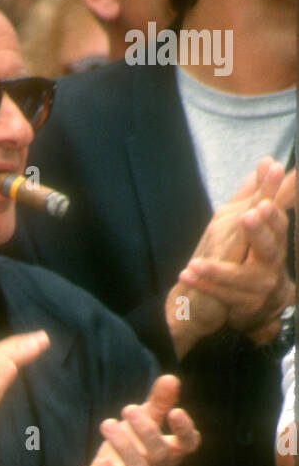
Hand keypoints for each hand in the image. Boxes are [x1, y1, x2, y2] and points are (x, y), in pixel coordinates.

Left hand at [77, 374, 200, 465]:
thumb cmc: (128, 452)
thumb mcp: (141, 425)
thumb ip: (157, 405)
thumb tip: (171, 377)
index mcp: (168, 454)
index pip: (187, 445)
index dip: (184, 430)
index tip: (174, 411)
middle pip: (160, 455)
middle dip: (146, 430)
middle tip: (128, 408)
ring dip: (123, 444)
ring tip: (107, 424)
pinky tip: (101, 461)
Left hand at [166, 161, 294, 355]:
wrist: (253, 301)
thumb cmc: (253, 257)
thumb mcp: (255, 226)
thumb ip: (257, 195)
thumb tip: (267, 162)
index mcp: (274, 241)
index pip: (278, 224)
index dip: (272, 214)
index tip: (261, 204)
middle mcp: (272, 262)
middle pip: (269, 248)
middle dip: (258, 233)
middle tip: (246, 218)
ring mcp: (260, 285)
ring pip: (239, 277)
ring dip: (216, 270)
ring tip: (195, 264)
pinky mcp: (246, 304)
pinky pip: (224, 294)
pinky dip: (204, 285)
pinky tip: (187, 276)